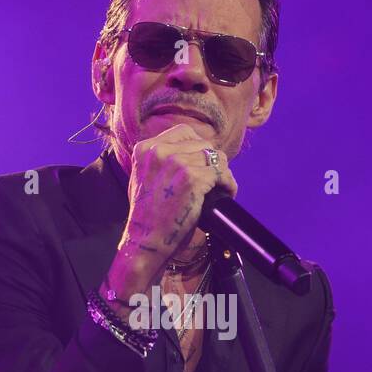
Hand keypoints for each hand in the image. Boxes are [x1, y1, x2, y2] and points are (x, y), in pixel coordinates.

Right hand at [110, 124, 238, 292]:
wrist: (146, 239)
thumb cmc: (146, 215)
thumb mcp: (142, 177)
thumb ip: (159, 161)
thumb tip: (187, 152)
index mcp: (146, 148)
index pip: (183, 132)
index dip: (199, 147)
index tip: (204, 163)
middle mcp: (160, 151)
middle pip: (203, 144)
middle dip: (212, 162)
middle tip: (215, 180)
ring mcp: (177, 163)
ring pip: (216, 157)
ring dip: (223, 174)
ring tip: (222, 188)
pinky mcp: (192, 178)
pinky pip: (222, 173)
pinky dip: (228, 184)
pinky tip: (227, 193)